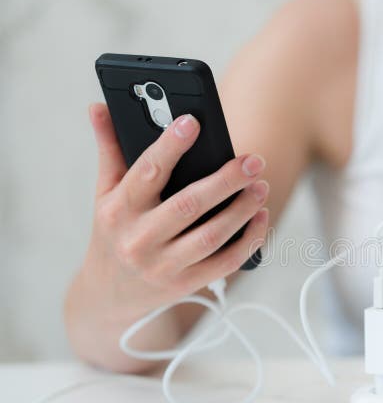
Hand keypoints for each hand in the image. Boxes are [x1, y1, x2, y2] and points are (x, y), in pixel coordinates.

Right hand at [78, 103, 269, 324]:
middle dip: (225, 180)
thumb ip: (110, 150)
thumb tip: (99, 107)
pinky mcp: (185, 284)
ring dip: (242, 210)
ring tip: (261, 186)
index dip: (170, 146)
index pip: (146, 172)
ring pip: (211, 236)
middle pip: (188, 205)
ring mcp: (163, 265)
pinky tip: (261, 217)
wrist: (108, 295)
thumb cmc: (113, 232)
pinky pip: (224, 262)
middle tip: (253, 160)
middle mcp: (139, 239)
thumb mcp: (105, 194)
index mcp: (118, 209)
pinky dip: (247, 240)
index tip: (193, 121)